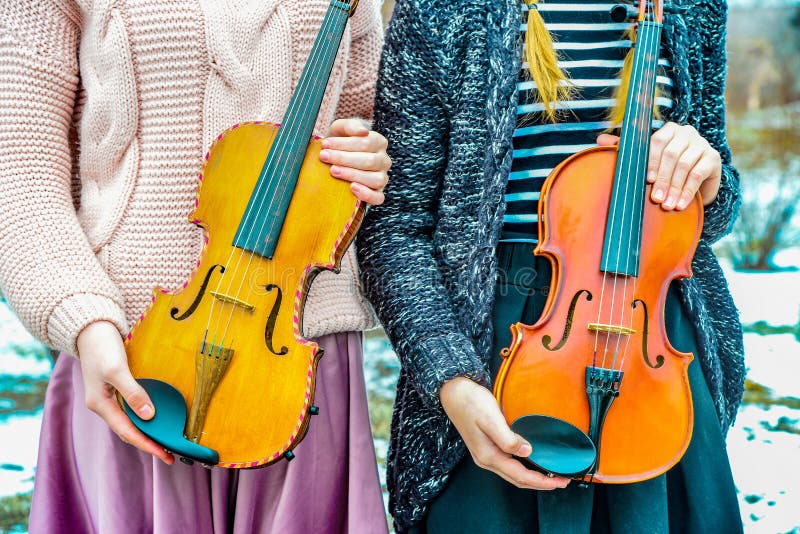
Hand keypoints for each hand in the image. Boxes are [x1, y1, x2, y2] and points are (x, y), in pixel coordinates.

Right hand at [77, 321, 173, 464]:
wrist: (91, 329)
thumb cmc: (102, 347)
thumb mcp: (116, 370)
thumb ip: (132, 392)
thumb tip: (149, 416)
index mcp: (100, 404)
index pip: (127, 431)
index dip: (146, 445)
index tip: (164, 455)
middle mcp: (103, 405)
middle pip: (128, 431)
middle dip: (148, 444)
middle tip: (169, 455)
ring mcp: (108, 398)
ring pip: (130, 422)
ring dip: (147, 433)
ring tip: (165, 443)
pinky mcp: (115, 389)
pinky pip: (131, 410)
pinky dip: (144, 419)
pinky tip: (155, 421)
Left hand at [319, 118, 390, 204]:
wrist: (335, 161)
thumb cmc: (339, 144)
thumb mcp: (341, 130)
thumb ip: (350, 126)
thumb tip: (363, 132)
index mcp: (378, 142)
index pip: (366, 142)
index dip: (344, 144)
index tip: (325, 144)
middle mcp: (384, 160)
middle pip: (370, 161)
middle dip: (344, 159)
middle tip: (324, 157)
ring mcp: (382, 178)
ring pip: (375, 179)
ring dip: (352, 175)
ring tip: (333, 171)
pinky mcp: (378, 194)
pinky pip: (378, 198)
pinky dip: (366, 194)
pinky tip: (351, 188)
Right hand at [439, 377, 569, 489]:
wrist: (453, 393)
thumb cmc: (471, 403)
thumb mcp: (491, 419)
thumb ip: (508, 438)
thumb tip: (527, 451)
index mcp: (488, 456)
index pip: (520, 476)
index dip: (542, 481)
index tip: (560, 482)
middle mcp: (486, 459)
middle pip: (517, 479)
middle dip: (541, 483)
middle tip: (562, 481)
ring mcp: (485, 455)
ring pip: (513, 474)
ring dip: (533, 477)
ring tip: (551, 475)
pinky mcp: (486, 448)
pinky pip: (509, 465)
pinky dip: (523, 468)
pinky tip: (532, 462)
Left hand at [597, 122, 720, 209]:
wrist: (695, 181)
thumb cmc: (664, 169)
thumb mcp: (646, 161)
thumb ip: (625, 150)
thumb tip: (600, 139)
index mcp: (668, 130)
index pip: (657, 142)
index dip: (651, 161)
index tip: (646, 181)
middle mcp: (686, 132)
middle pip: (672, 155)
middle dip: (662, 180)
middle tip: (655, 199)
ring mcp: (701, 143)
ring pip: (685, 165)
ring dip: (674, 188)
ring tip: (667, 205)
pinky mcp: (713, 158)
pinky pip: (699, 174)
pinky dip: (688, 191)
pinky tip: (680, 204)